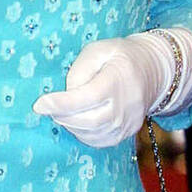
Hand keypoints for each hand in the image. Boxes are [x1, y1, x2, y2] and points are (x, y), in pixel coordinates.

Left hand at [33, 30, 191, 146]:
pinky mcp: (126, 133)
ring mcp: (127, 123)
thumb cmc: (120, 56)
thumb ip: (80, 68)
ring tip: (62, 112)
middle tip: (48, 107)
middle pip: (87, 121)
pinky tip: (76, 121)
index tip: (39, 104)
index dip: (60, 104)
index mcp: (117, 81)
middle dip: (61, 116)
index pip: (85, 98)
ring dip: (70, 125)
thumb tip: (68, 92)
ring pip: (91, 134)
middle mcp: (124, 106)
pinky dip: (82, 134)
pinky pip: (99, 141)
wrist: (153, 70)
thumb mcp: (98, 50)